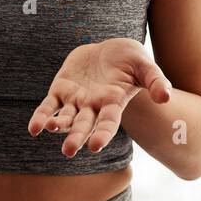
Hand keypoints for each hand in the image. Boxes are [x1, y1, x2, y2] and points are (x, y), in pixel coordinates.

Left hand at [28, 38, 171, 156]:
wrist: (109, 49)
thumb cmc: (131, 59)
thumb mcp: (145, 65)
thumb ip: (155, 81)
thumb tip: (166, 97)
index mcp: (113, 103)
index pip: (108, 123)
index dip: (102, 134)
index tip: (94, 146)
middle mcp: (93, 106)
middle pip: (84, 125)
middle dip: (76, 137)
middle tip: (68, 151)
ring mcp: (76, 100)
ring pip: (65, 118)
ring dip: (58, 125)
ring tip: (50, 128)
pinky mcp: (61, 89)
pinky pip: (49, 106)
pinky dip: (41, 116)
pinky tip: (35, 127)